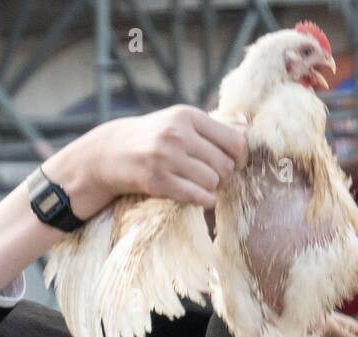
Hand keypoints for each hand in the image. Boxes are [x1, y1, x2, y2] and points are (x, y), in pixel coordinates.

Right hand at [57, 105, 247, 215]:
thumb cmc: (153, 139)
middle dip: (224, 177)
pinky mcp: (157, 180)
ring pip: (212, 182)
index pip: (234, 140)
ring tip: (200, 185)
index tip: (233, 165)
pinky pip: (197, 196)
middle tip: (213, 179)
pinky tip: (200, 198)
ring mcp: (166, 157)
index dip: (240, 158)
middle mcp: (177, 133)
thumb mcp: (180, 123)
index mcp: (187, 115)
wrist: (109, 153)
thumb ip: (213, 128)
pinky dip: (205, 201)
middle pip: (225, 165)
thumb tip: (248, 130)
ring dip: (212, 189)